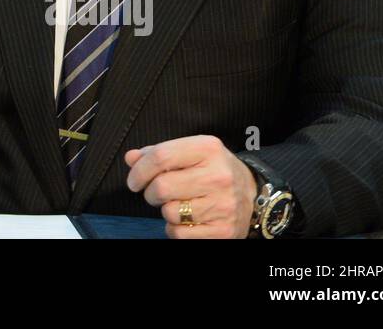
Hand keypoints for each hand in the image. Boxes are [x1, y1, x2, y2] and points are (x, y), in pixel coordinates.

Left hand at [124, 134, 257, 238]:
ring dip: (165, 210)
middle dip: (150, 193)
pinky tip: (185, 219)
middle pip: (162, 187)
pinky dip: (175, 229)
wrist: (252, 192)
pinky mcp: (224, 230)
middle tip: (155, 193)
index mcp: (207, 149)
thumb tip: (131, 158)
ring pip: (170, 212)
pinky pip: (180, 234)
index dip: (139, 171)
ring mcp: (223, 205)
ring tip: (176, 204)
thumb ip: (158, 153)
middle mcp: (218, 176)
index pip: (160, 157)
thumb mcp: (190, 151)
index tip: (134, 181)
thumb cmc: (212, 168)